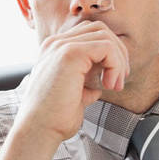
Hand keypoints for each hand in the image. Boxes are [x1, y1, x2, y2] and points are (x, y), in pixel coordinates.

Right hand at [0, 20, 128, 159]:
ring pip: (105, 36)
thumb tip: (100, 84)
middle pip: (100, 29)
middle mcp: (56, 43)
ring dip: (118, 60)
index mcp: (55, 50)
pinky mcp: (70, 53)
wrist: (39, 129)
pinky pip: (106, 47)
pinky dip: (115, 65)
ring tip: (115, 85)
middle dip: (118, 53)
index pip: (91, 35)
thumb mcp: (76, 95)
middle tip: (119, 81)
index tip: (113, 80)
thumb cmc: (55, 118)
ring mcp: (61, 46)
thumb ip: (86, 83)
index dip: (110, 54)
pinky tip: (109, 85)